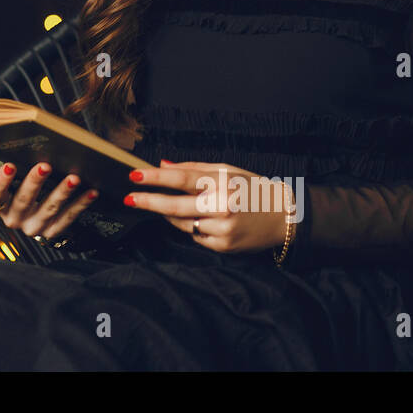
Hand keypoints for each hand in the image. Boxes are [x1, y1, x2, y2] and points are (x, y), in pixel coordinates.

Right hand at [0, 161, 97, 241]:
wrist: (29, 216)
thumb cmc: (16, 186)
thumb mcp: (7, 178)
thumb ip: (1, 163)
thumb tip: (2, 137)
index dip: (1, 181)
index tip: (9, 165)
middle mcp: (14, 218)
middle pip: (23, 200)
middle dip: (34, 182)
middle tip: (45, 166)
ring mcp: (34, 227)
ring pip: (49, 209)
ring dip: (62, 192)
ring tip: (73, 178)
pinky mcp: (52, 231)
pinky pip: (68, 218)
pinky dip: (81, 204)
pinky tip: (91, 192)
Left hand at [123, 160, 293, 253]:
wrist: (283, 217)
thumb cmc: (252, 188)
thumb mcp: (227, 170)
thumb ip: (193, 168)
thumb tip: (162, 165)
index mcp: (223, 183)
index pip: (182, 179)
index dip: (155, 178)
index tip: (134, 175)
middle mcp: (222, 207)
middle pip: (175, 207)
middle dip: (148, 202)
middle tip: (129, 198)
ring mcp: (223, 229)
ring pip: (182, 224)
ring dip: (171, 215)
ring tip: (174, 205)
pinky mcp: (223, 247)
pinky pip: (195, 236)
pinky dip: (192, 227)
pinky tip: (203, 219)